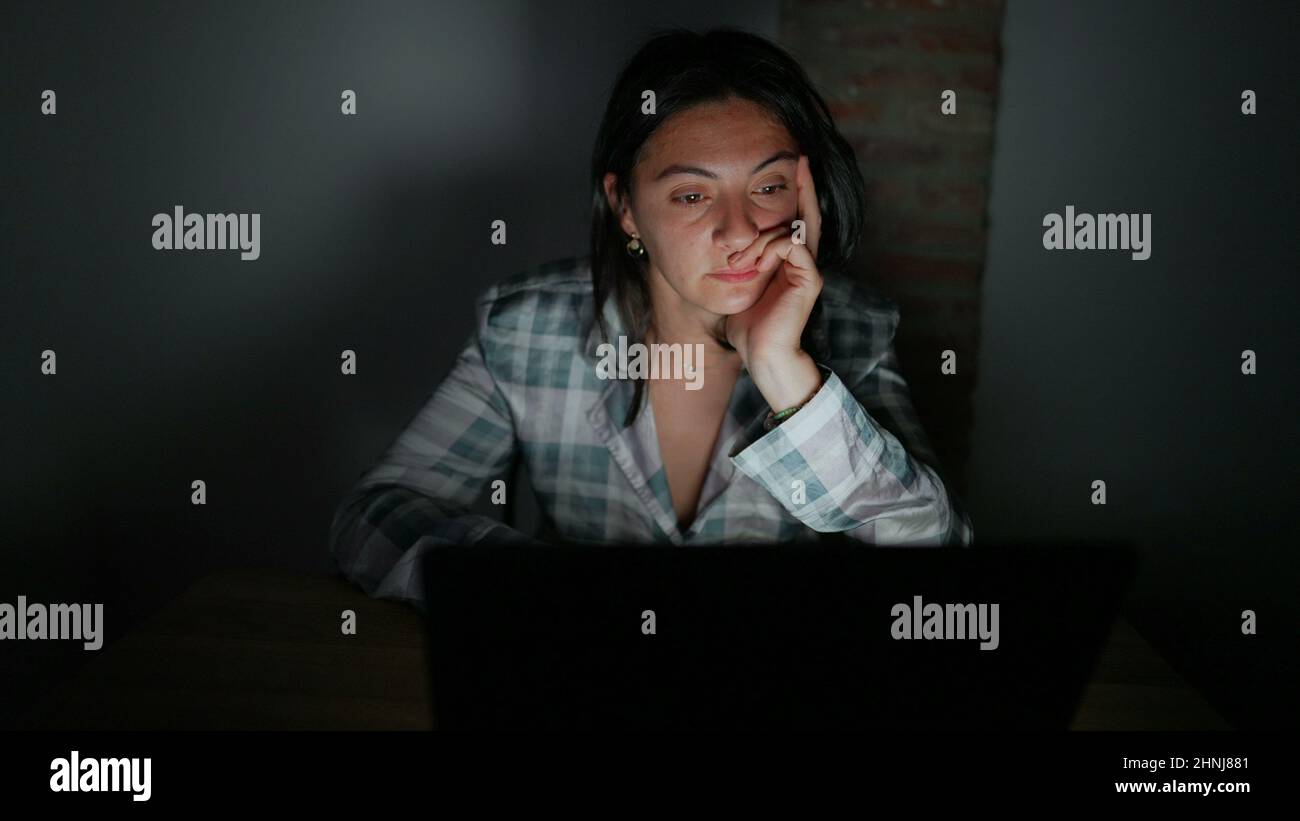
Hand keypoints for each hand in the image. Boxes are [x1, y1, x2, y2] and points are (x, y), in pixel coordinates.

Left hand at [722, 154, 822, 369]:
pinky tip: (755, 264)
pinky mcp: (810, 279)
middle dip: (803, 186)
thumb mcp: (737, 284)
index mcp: (788, 261)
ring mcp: (808, 270)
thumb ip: (738, 262)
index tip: (793, 165)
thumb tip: (722, 245)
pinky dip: (770, 249)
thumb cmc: (746, 326)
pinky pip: (792, 246)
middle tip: (799, 160)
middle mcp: (803, 262)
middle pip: (806, 215)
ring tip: (741, 261)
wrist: (761, 355)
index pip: (795, 219)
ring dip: (761, 238)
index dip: (798, 193)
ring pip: (791, 231)